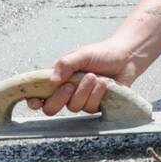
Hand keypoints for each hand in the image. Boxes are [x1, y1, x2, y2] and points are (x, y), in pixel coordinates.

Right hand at [24, 40, 150, 116]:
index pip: (39, 93)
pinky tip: (103, 84)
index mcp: (58, 77)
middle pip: (51, 108)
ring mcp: (80, 99)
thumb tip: (51, 81)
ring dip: (83, 92)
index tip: (36, 101)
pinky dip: (96, 95)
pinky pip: (90, 108)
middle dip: (59, 99)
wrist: (126, 57)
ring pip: (73, 107)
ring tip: (94, 77)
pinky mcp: (95, 105)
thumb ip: (65, 64)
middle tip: (69, 86)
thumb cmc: (101, 53)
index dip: (33, 100)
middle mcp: (67, 90)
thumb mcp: (81, 54)